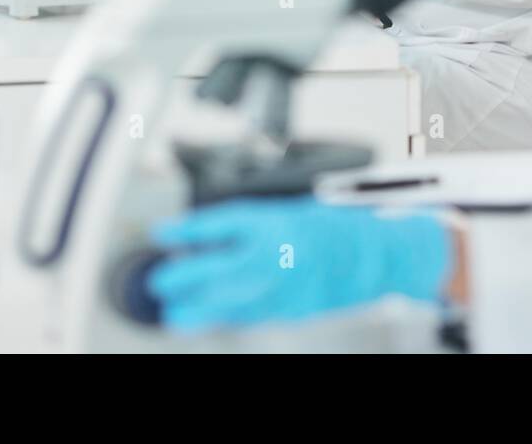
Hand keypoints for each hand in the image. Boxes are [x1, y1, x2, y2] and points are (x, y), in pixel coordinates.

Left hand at [147, 196, 450, 330]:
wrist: (373, 255)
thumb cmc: (330, 228)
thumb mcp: (288, 212)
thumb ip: (251, 226)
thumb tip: (205, 239)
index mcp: (276, 221)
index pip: (221, 224)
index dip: (187, 229)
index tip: (162, 232)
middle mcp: (276, 254)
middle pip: (216, 267)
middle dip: (183, 275)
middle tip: (159, 280)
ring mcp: (282, 286)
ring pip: (227, 300)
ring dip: (196, 306)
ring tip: (172, 312)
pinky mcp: (289, 309)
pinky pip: (248, 315)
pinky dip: (223, 316)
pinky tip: (204, 318)